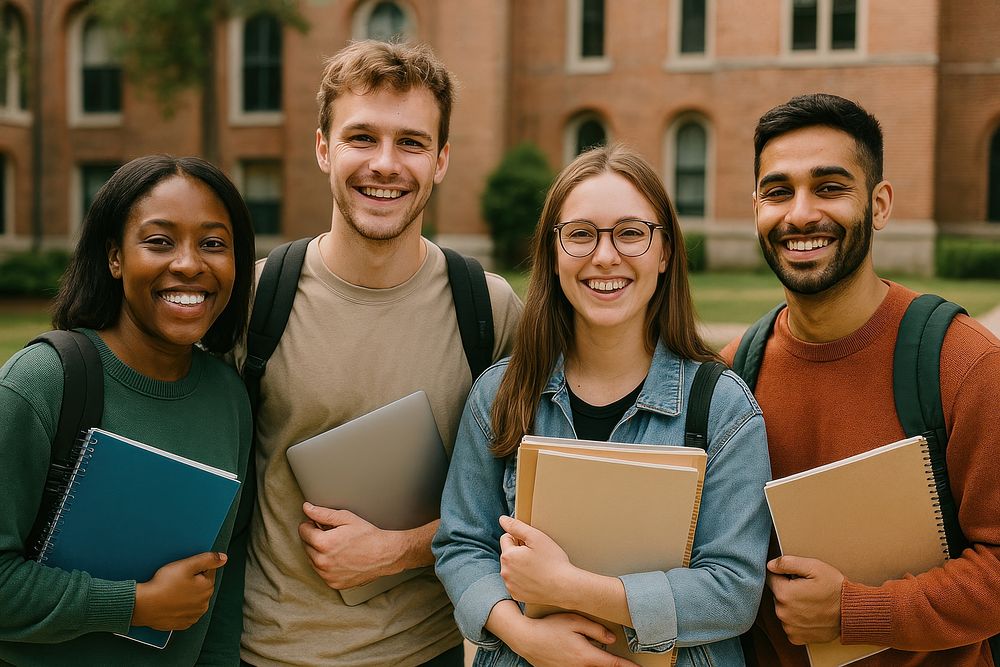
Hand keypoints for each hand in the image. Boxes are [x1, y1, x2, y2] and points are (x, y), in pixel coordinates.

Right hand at [132, 551, 226, 630]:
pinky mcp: (182, 624)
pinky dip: (180, 607)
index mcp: (207, 588)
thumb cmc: (163, 585)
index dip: (195, 567)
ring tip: (171, 592)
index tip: (182, 570)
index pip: (208, 571)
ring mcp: (193, 616)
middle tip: (175, 580)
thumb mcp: (186, 565)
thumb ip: (208, 559)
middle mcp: (204, 604)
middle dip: (192, 581)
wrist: (143, 605)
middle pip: (201, 586)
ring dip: (186, 595)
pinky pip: (184, 612)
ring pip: (193, 599)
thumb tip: (224, 558)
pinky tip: (170, 602)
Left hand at [298, 502, 399, 588]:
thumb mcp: (346, 518)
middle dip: (315, 538)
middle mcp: (323, 562)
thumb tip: (307, 508)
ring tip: (338, 546)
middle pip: (306, 545)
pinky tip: (341, 558)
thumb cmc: (368, 535)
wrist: (385, 555)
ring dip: (319, 552)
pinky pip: (322, 572)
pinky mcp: (333, 583)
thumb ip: (323, 513)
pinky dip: (327, 565)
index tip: (321, 524)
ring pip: (312, 560)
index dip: (311, 524)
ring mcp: (327, 575)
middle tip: (333, 534)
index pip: (303, 531)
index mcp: (323, 543)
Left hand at [498, 515, 577, 607]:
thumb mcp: (536, 537)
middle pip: (508, 554)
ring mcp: (510, 585)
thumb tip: (502, 520)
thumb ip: (516, 526)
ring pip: (511, 569)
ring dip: (519, 566)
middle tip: (536, 556)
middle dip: (518, 552)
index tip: (532, 545)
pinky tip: (536, 579)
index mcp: (507, 556)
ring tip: (537, 568)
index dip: (519, 538)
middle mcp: (505, 572)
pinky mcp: (517, 595)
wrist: (564, 587)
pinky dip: (523, 580)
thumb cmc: (553, 561)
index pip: (506, 538)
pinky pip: (516, 582)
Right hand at [508, 612, 639, 666]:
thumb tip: (612, 639)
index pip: (613, 664)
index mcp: (586, 655)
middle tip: (616, 659)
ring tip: (590, 650)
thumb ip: (596, 629)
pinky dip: (583, 663)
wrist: (525, 638)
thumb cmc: (549, 627)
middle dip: (611, 664)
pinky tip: (576, 652)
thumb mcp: (575, 621)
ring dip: (595, 662)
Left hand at [767, 555, 844, 643]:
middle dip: (788, 591)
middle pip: (777, 595)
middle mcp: (782, 612)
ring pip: (783, 610)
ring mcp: (789, 627)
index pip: (771, 578)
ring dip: (792, 606)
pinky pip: (790, 626)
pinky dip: (797, 621)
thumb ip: (787, 563)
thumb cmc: (834, 588)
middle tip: (807, 590)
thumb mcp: (813, 566)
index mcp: (784, 593)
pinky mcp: (797, 638)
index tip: (797, 578)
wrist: (852, 612)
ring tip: (811, 603)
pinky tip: (811, 615)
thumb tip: (770, 565)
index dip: (784, 575)